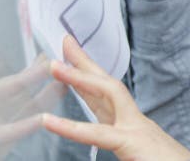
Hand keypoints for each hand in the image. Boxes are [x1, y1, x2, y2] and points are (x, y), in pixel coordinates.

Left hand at [42, 35, 189, 160]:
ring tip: (54, 66)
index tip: (72, 59)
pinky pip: (98, 134)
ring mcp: (136, 129)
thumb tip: (106, 140)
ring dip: (79, 78)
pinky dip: (72, 128)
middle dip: (84, 62)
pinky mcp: (133, 143)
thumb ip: (123, 143)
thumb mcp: (140, 154)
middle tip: (64, 41)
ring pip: (106, 95)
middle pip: (106, 85)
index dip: (88, 76)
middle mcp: (134, 122)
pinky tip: (49, 121)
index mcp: (131, 126)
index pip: (107, 95)